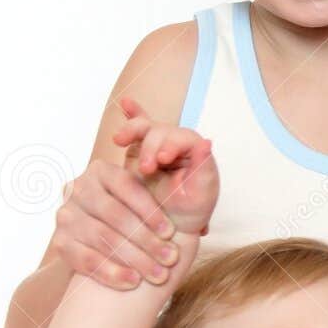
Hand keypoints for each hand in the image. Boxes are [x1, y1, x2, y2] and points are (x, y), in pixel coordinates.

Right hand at [54, 102, 189, 290]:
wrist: (116, 249)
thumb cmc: (145, 218)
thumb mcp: (163, 194)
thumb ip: (183, 171)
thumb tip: (208, 144)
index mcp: (101, 170)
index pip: (126, 186)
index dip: (150, 212)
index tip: (171, 232)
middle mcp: (78, 188)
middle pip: (114, 215)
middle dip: (146, 240)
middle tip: (170, 259)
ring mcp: (65, 215)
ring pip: (102, 238)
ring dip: (133, 259)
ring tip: (158, 275)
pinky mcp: (60, 242)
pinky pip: (85, 259)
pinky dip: (111, 272)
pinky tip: (132, 282)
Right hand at [111, 97, 218, 237]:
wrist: (171, 224)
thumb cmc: (191, 210)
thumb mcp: (201, 194)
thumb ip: (204, 168)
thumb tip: (207, 142)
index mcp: (195, 150)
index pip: (183, 138)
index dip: (171, 145)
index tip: (162, 159)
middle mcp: (176, 142)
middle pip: (160, 131)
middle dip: (150, 147)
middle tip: (146, 169)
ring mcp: (156, 144)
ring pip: (143, 127)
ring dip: (131, 131)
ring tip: (119, 140)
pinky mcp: (138, 149)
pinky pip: (135, 129)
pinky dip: (130, 114)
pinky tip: (125, 103)